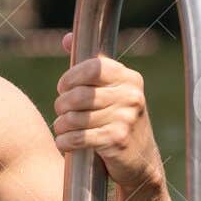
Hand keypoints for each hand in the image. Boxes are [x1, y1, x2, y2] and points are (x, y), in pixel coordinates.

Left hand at [53, 31, 166, 191]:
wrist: (141, 161)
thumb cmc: (119, 121)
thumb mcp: (112, 90)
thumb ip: (90, 65)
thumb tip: (67, 38)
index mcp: (130, 78)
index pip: (93, 67)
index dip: (70, 77)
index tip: (63, 88)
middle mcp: (132, 96)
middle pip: (80, 94)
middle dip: (62, 104)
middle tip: (60, 112)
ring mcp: (126, 119)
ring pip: (75, 118)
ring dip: (61, 125)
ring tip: (61, 128)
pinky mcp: (117, 140)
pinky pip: (78, 138)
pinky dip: (65, 142)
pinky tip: (64, 143)